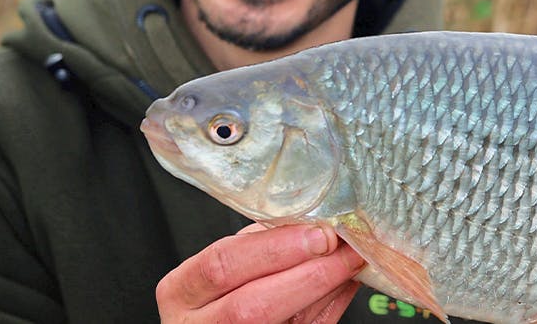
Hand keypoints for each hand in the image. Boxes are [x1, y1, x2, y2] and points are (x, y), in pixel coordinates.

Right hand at [156, 223, 365, 323]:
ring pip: (286, 323)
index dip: (275, 248)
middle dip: (309, 274)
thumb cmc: (217, 293)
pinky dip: (332, 306)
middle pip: (253, 304)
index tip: (319, 232)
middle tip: (345, 249)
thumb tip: (313, 222)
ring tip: (354, 260)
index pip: (223, 264)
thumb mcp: (223, 266)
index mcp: (182, 291)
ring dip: (328, 289)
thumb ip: (258, 246)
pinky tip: (345, 284)